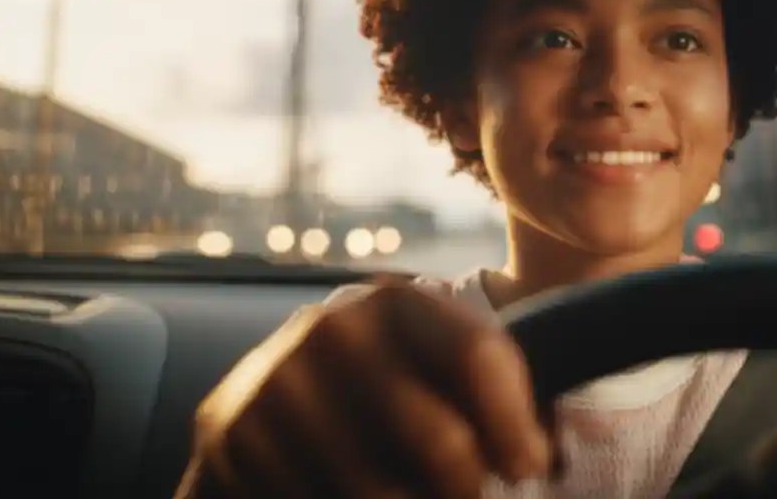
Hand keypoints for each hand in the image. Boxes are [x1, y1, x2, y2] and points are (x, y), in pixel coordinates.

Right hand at [174, 277, 552, 498]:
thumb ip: (492, 387)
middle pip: (440, 440)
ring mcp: (278, 379)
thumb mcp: (436, 366)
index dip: (515, 426)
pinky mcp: (230, 432)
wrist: (268, 398)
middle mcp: (335, 327)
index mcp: (400, 299)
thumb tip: (546, 452)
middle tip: (471, 498)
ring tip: (414, 498)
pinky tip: (349, 497)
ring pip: (380, 493)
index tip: (528, 466)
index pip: (480, 356)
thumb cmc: (387, 389)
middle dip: (469, 490)